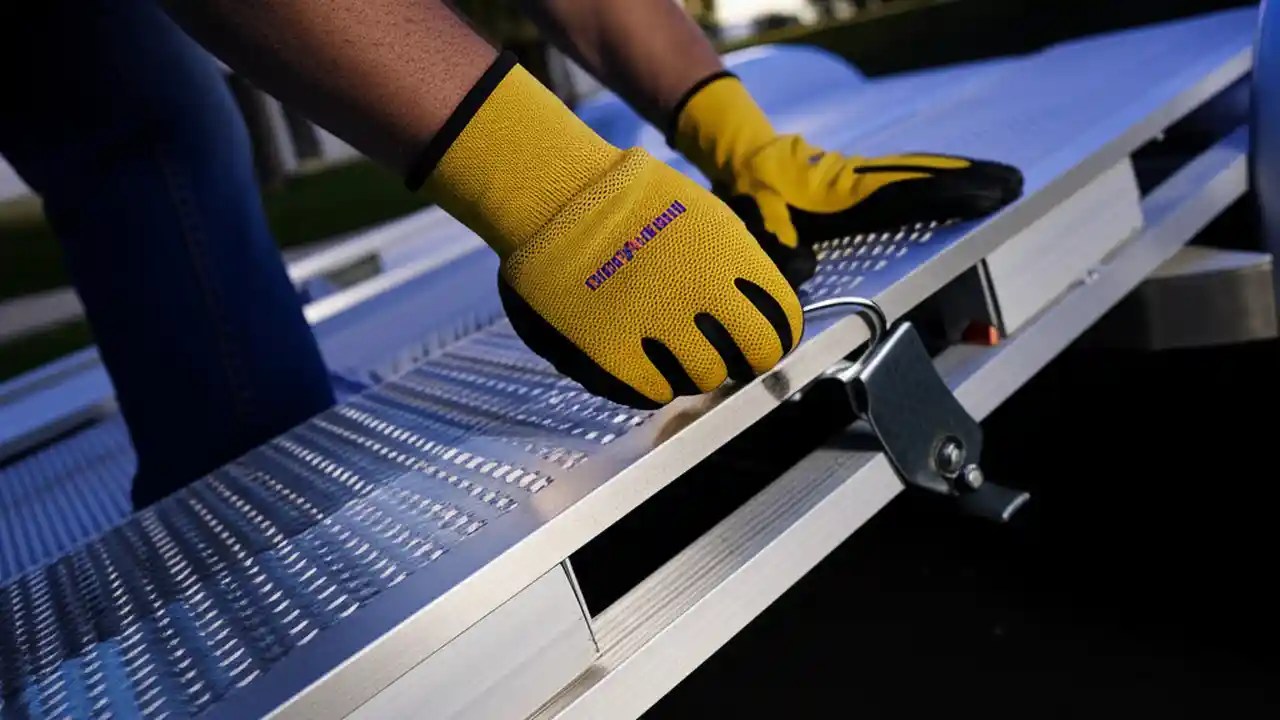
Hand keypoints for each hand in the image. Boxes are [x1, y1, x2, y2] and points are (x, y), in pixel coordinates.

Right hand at [498, 147, 803, 408]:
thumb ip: (741, 263)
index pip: (783, 319)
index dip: (776, 336)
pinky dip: (658, 385)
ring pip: (706, 377)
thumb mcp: (707, 215)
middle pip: (754, 355)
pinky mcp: (615, 350)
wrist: (562, 196)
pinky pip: (655, 392)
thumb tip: (764, 308)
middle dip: (746, 359)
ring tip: (679, 355)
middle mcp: (704, 293)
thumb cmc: (635, 203)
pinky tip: (649, 367)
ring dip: (699, 370)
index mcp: (732, 256)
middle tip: (728, 356)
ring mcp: (658, 324)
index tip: (763, 339)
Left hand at [717, 135, 1023, 286]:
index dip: (947, 195)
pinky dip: (941, 175)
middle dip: (970, 181)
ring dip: (962, 175)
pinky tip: (961, 181)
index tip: (987, 196)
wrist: (743, 158)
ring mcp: (863, 176)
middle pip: (924, 177)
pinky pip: (910, 174)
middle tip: (1014, 185)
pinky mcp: (863, 178)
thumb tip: (802, 269)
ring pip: (921, 172)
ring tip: (1004, 180)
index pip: (904, 194)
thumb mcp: (753, 223)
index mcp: (840, 195)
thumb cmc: (750, 197)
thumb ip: (774, 246)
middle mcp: (860, 181)